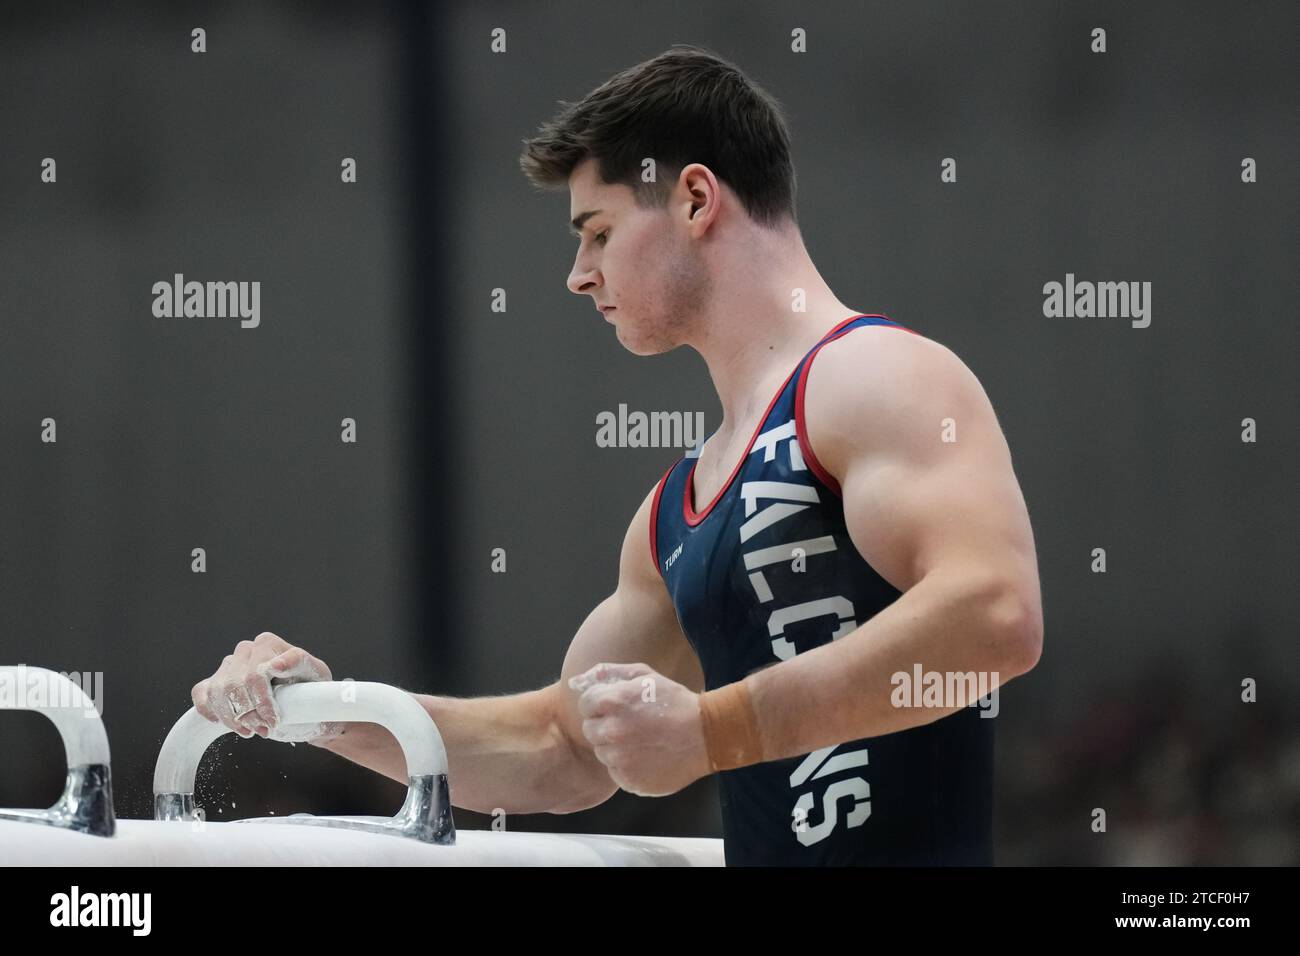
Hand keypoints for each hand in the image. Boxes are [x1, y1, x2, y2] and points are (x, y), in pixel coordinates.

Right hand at [190, 632, 343, 744]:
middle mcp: (245, 651)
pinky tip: (223, 722)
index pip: (254, 675)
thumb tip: (276, 664)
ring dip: (233, 718)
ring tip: (253, 730)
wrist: (304, 701)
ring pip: (216, 692)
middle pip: (233, 686)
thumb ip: (297, 662)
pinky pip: (201, 693)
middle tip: (266, 729)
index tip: (273, 722)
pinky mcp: (216, 681)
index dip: (262, 703)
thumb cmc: (310, 685)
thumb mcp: (314, 672)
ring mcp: (228, 665)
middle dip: (249, 714)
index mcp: (266, 644)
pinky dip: (210, 710)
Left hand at [569, 662, 710, 796]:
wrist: (706, 734)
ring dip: (615, 746)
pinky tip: (647, 755)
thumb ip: (609, 673)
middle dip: (605, 725)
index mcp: (612, 702)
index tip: (618, 706)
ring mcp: (619, 759)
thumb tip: (577, 681)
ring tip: (642, 739)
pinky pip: (616, 771)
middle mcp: (611, 731)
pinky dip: (627, 765)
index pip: (584, 704)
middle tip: (631, 723)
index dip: (600, 704)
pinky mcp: (628, 780)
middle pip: (589, 730)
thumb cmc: (674, 701)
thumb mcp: (644, 675)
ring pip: (602, 752)